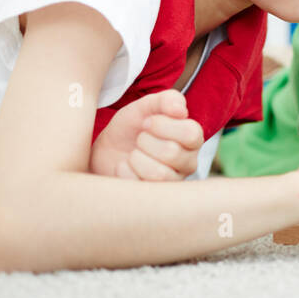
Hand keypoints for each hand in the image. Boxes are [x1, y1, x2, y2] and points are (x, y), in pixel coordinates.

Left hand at [89, 88, 204, 180]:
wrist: (106, 151)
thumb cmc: (131, 128)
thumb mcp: (144, 107)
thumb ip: (165, 100)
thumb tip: (180, 109)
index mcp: (191, 139)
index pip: (191, 133)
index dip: (163, 125)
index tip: (147, 122)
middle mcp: (188, 162)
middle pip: (172, 153)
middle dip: (145, 141)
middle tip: (139, 138)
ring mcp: (173, 182)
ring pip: (159, 174)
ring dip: (136, 158)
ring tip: (132, 153)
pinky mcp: (154, 197)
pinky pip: (140, 186)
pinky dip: (125, 172)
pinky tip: (124, 167)